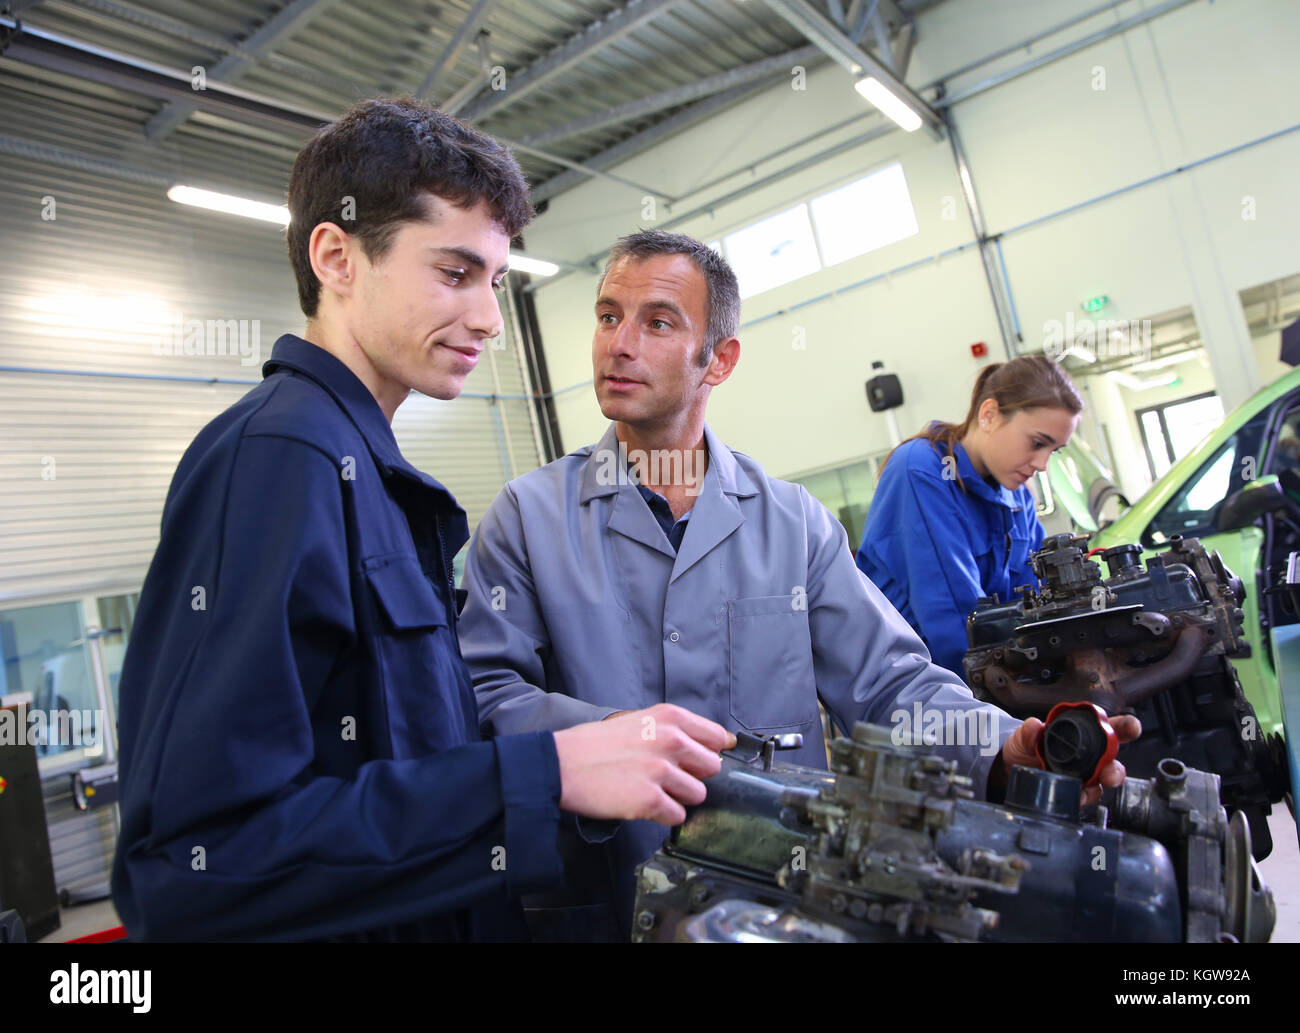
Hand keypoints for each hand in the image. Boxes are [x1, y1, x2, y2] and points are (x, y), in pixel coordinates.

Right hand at [554, 703, 735, 824]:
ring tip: (650, 789)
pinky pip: (678, 815)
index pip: (717, 737)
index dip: (708, 752)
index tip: (697, 760)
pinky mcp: (649, 800)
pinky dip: (663, 815)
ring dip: (677, 797)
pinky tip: (642, 803)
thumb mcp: (640, 721)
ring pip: (697, 794)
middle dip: (693, 776)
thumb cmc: (596, 744)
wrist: (560, 765)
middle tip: (665, 777)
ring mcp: (661, 771)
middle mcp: (670, 740)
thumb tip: (717, 744)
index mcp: (670, 717)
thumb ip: (675, 730)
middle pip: (712, 768)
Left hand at [999, 712, 1141, 806]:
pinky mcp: (1075, 793)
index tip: (1132, 726)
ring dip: (1100, 788)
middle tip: (1111, 773)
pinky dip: (1082, 798)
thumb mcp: (1023, 737)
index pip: (1109, 729)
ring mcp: (1084, 776)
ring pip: (1102, 784)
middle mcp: (1090, 757)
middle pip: (1113, 763)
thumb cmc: (1026, 748)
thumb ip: (1028, 732)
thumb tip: (1034, 725)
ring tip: (1091, 786)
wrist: (1011, 769)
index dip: (1125, 726)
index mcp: (1084, 735)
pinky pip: (1085, 798)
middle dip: (1116, 770)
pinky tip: (1075, 795)